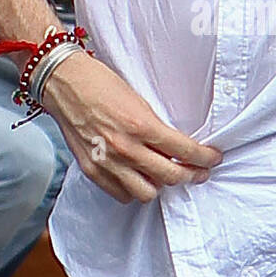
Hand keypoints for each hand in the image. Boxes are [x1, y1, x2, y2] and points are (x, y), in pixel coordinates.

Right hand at [42, 54, 222, 203]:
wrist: (63, 82)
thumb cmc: (99, 83)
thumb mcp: (137, 100)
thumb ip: (154, 127)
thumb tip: (172, 147)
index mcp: (141, 125)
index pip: (185, 151)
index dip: (205, 157)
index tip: (212, 158)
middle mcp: (126, 148)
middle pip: (171, 177)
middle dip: (192, 175)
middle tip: (198, 171)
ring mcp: (108, 162)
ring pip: (147, 193)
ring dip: (159, 185)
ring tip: (163, 175)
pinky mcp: (92, 170)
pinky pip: (121, 194)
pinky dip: (133, 189)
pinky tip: (136, 177)